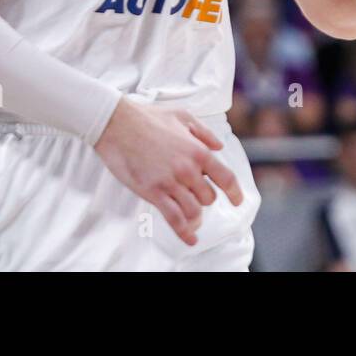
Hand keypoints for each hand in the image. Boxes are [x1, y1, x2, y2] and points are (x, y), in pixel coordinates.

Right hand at [94, 99, 243, 245]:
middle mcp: (188, 169)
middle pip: (208, 197)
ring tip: (192, 217)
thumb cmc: (148, 117)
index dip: (235, 193)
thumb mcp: (182, 116)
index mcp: (198, 151)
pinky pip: (174, 219)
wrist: (117, 124)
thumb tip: (219, 147)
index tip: (238, 201)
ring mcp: (170, 183)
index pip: (225, 178)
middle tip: (195, 196)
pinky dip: (185, 232)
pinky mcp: (153, 193)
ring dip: (195, 215)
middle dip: (204, 199)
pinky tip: (191, 239)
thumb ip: (204, 133)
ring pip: (194, 210)